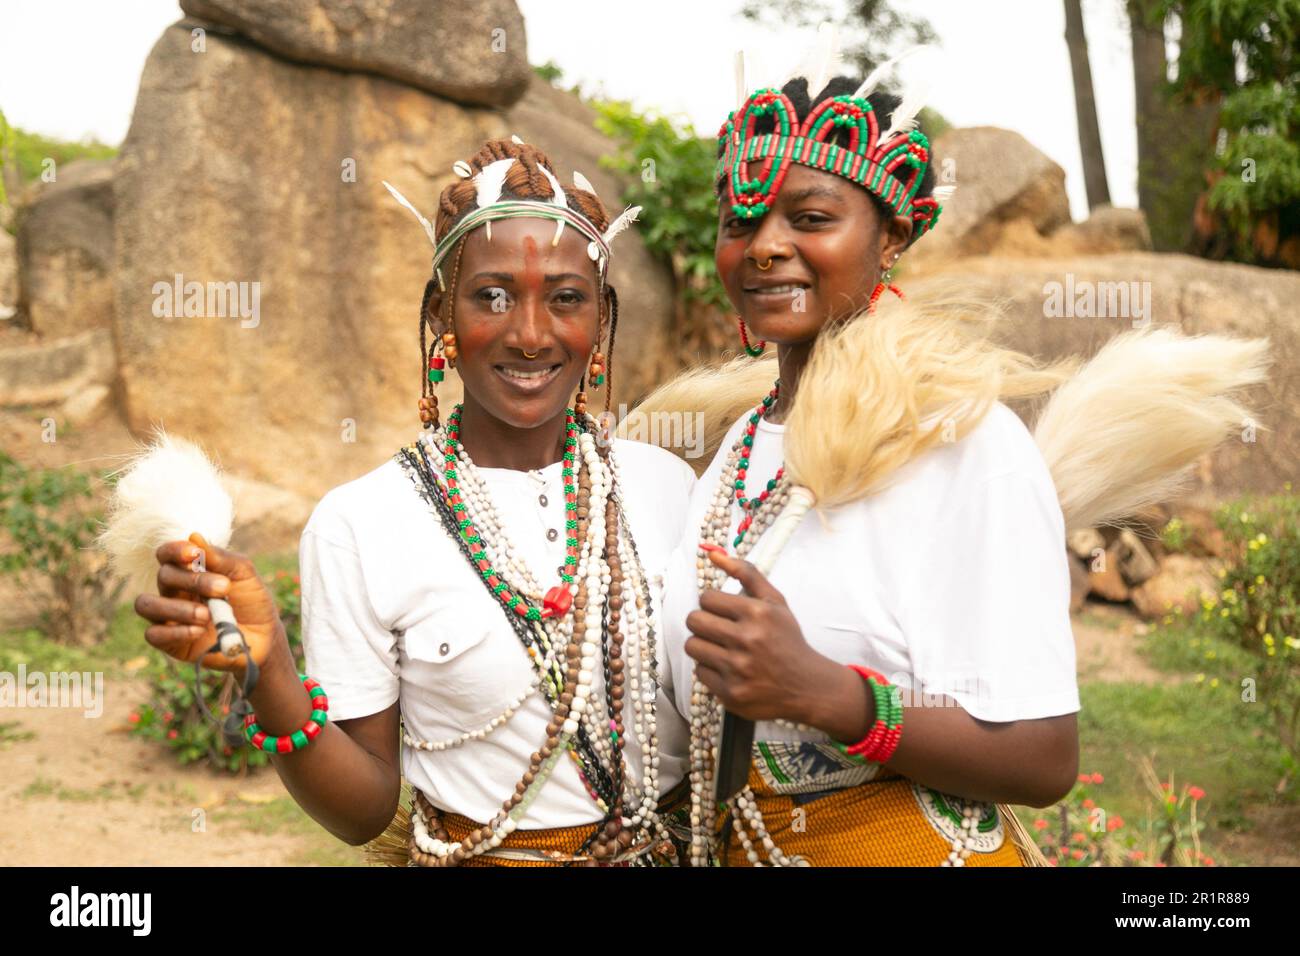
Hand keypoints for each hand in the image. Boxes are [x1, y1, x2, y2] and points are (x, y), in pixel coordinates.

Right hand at [133, 531, 284, 672]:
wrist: (264, 638)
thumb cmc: (252, 602)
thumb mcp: (244, 575)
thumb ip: (221, 558)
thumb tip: (194, 537)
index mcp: (188, 571)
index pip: (166, 554)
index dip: (174, 551)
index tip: (193, 554)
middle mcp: (173, 591)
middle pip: (163, 576)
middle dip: (193, 580)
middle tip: (223, 588)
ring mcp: (169, 617)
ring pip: (146, 605)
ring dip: (177, 608)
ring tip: (207, 615)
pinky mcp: (170, 642)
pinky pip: (154, 634)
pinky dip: (176, 632)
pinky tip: (199, 631)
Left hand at [684, 546, 837, 722]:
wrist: (806, 685)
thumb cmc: (787, 640)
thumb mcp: (774, 601)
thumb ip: (746, 573)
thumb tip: (713, 554)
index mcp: (757, 613)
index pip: (707, 598)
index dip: (713, 604)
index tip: (723, 612)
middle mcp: (747, 640)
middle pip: (694, 620)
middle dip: (704, 622)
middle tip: (719, 629)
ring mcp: (738, 669)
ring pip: (693, 646)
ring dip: (704, 646)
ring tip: (722, 649)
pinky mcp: (730, 692)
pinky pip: (700, 672)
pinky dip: (711, 670)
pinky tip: (729, 669)